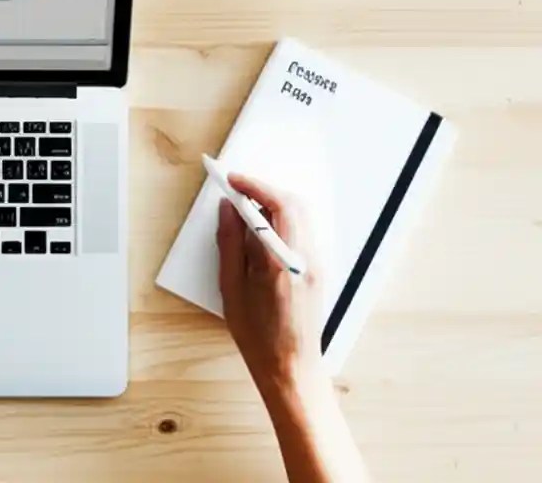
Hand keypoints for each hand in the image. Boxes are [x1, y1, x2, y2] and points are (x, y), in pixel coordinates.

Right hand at [216, 173, 325, 394]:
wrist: (290, 365)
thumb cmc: (258, 335)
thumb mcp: (231, 288)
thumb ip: (229, 244)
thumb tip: (227, 212)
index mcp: (281, 263)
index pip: (275, 207)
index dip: (253, 186)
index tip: (233, 180)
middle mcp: (305, 259)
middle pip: (294, 205)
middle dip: (265, 191)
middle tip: (239, 190)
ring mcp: (316, 265)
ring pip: (301, 217)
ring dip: (275, 205)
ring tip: (246, 211)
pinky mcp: (317, 271)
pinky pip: (302, 233)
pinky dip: (282, 222)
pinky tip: (261, 233)